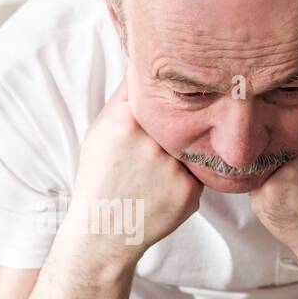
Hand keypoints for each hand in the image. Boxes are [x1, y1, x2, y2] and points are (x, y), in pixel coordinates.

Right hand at [66, 78, 202, 268]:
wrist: (104, 233)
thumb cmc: (99, 179)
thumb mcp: (99, 133)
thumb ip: (124, 99)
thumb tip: (145, 64)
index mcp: (126, 122)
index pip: (156, 89)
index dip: (163, 91)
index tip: (170, 85)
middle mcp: (152, 142)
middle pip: (179, 115)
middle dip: (177, 120)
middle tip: (156, 144)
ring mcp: (174, 168)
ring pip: (191, 143)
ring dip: (183, 149)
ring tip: (154, 170)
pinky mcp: (190, 191)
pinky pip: (198, 169)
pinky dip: (186, 174)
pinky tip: (163, 188)